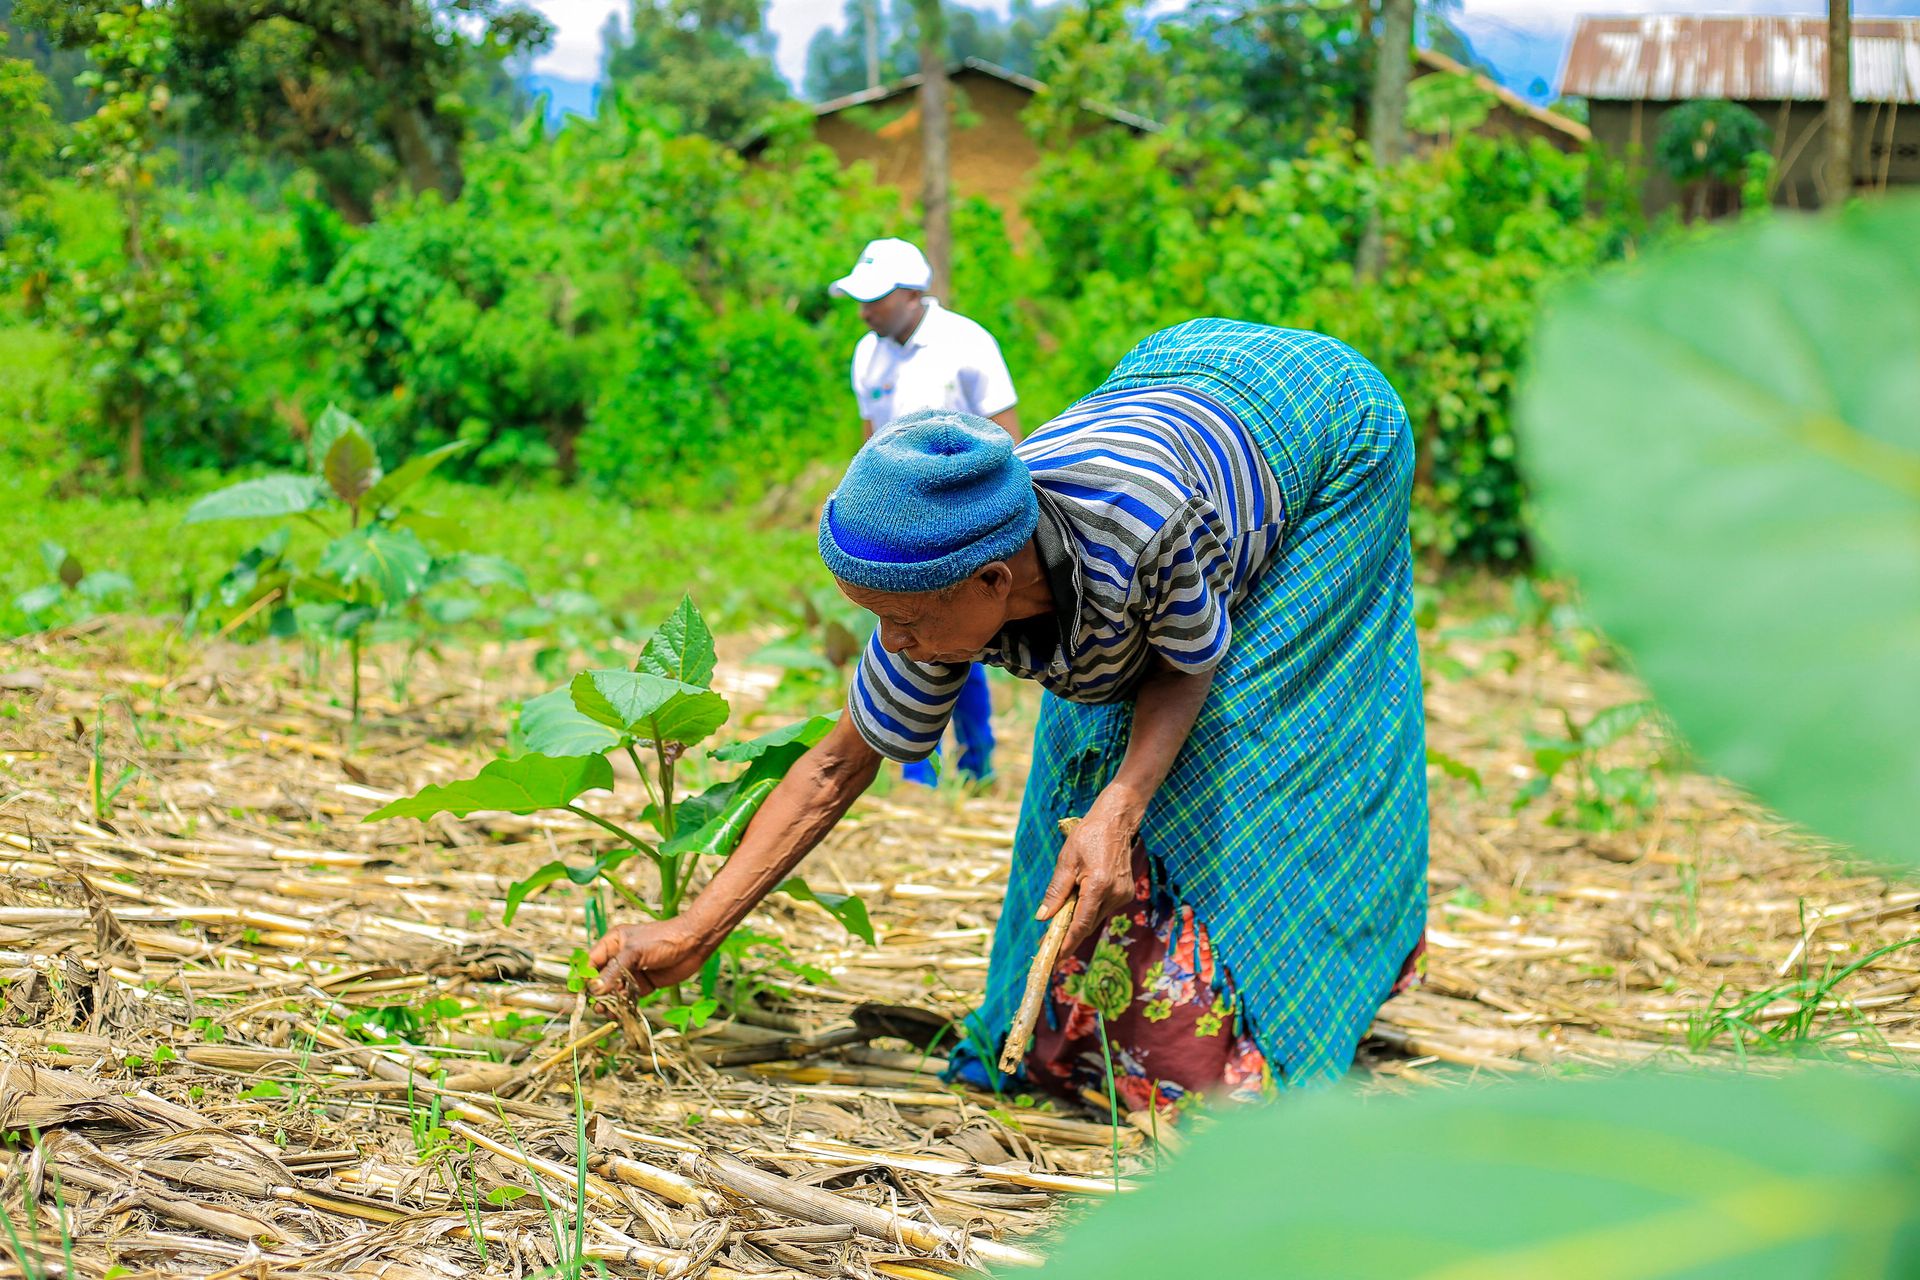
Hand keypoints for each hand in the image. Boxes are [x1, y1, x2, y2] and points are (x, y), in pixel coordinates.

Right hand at [587, 918, 711, 1000]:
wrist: (694, 944)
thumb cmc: (664, 939)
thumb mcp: (635, 952)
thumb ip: (614, 971)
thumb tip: (595, 990)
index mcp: (613, 943)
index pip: (591, 962)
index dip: (585, 978)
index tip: (581, 994)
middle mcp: (619, 958)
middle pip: (601, 979)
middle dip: (598, 993)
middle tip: (598, 1006)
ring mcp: (631, 971)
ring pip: (614, 990)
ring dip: (611, 1002)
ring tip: (609, 1012)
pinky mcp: (643, 984)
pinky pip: (628, 997)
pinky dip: (624, 1005)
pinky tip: (622, 1012)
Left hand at [1036, 790, 1142, 955]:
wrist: (1116, 821)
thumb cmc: (1088, 836)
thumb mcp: (1066, 862)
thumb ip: (1056, 892)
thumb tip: (1042, 917)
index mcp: (1099, 887)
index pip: (1080, 925)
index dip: (1067, 944)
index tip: (1054, 959)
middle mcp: (1115, 894)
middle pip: (1088, 924)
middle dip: (1068, 935)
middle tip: (1048, 944)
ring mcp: (1124, 894)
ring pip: (1095, 917)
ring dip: (1078, 921)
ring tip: (1059, 923)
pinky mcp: (1126, 892)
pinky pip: (1103, 908)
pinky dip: (1089, 910)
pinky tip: (1078, 905)